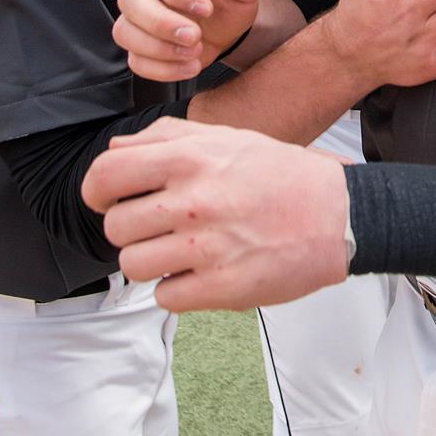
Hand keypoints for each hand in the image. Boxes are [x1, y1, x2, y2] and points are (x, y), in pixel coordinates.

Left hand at [83, 118, 349, 310]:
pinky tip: (205, 271)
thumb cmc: (282, 175)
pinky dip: (179, 290)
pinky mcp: (223, 287)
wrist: (340, 214)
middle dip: (133, 231)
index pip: (105, 176)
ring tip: (184, 252)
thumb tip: (116, 150)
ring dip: (153, 263)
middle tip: (164, 228)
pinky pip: (165, 297)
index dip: (95, 192)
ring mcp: (207, 247)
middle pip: (115, 228)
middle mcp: (194, 201)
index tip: (107, 202)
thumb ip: (165, 139)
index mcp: (190, 159)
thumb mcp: (227, 138)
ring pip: (134, 266)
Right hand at [113, 0, 260, 80]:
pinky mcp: (137, 45)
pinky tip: (188, 65)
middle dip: (162, 23)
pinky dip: (162, 69)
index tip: (205, 9)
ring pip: (125, 32)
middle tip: (194, 36)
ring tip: (194, 52)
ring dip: (160, 49)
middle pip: (130, 0)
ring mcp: (136, 17)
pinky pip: (135, 60)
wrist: (225, 27)